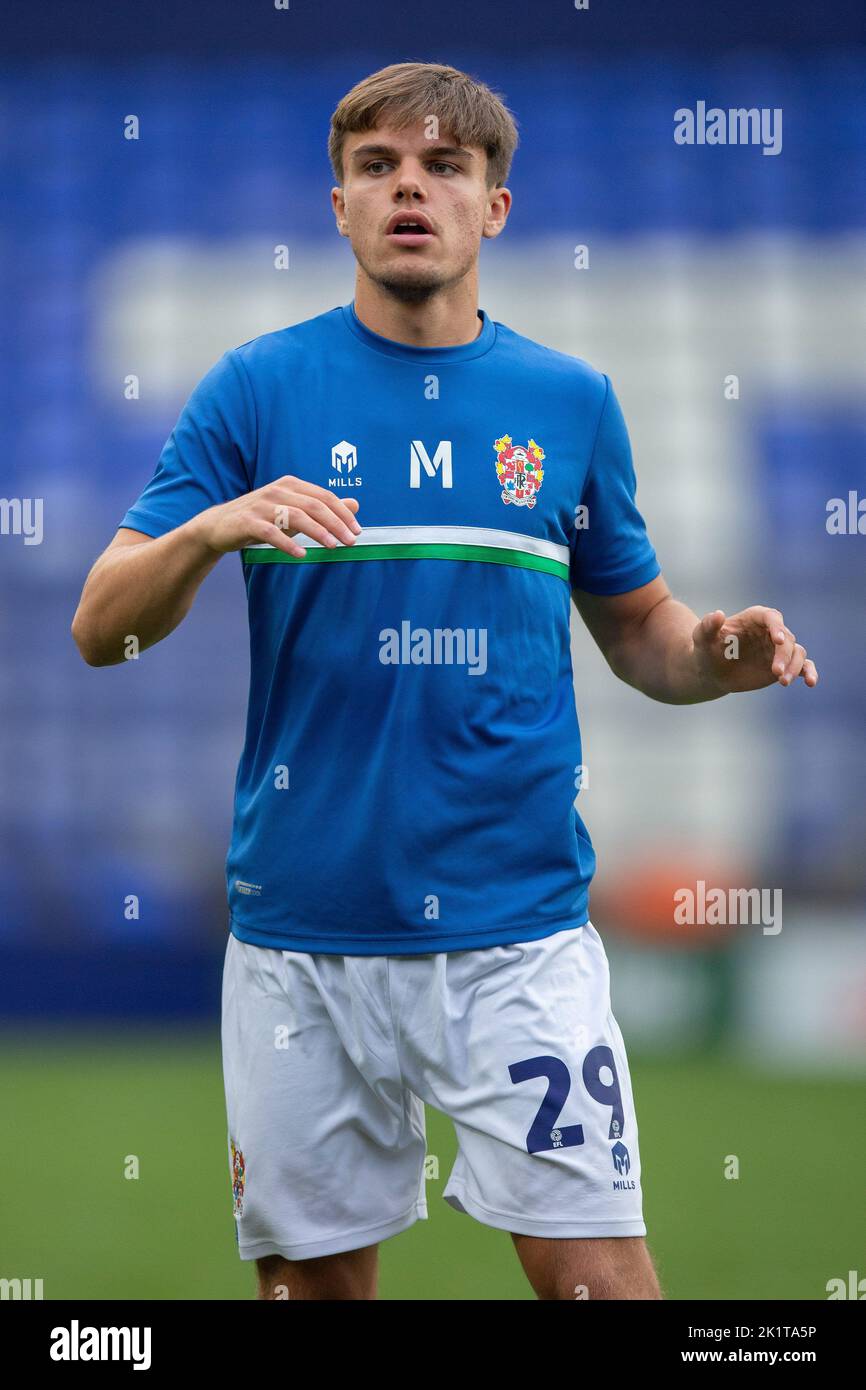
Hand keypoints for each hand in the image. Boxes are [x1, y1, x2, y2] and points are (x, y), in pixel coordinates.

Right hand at [191, 475, 360, 557]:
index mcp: (290, 485)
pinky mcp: (247, 521)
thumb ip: (323, 508)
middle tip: (350, 541)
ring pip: (295, 516)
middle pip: (313, 505)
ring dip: (317, 532)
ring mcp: (261, 505)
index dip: (343, 513)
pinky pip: (271, 532)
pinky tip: (301, 555)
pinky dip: (287, 544)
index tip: (357, 531)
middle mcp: (277, 490)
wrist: (219, 526)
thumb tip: (356, 504)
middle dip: (335, 523)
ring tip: (332, 546)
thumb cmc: (261, 518)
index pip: (324, 496)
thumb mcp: (294, 511)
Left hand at [693, 606, 817, 693]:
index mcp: (755, 617)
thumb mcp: (702, 637)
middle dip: (784, 655)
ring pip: (798, 652)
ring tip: (783, 681)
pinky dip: (809, 672)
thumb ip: (708, 626)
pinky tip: (811, 682)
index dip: (777, 627)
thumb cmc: (706, 649)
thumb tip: (718, 614)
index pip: (772, 617)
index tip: (779, 641)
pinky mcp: (785, 664)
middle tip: (776, 673)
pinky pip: (803, 665)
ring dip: (795, 666)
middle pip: (787, 638)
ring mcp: (780, 648)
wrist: (712, 670)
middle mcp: (771, 630)